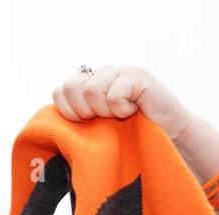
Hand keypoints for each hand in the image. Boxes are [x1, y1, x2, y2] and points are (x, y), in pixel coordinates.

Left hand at [52, 65, 194, 142]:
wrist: (168, 139)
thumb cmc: (131, 138)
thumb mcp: (98, 130)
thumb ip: (78, 121)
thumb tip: (51, 130)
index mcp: (90, 84)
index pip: (60, 90)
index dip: (68, 111)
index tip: (85, 123)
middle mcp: (103, 74)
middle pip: (71, 86)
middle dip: (83, 111)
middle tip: (103, 119)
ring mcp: (121, 72)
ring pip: (91, 90)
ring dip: (105, 111)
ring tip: (120, 115)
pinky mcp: (138, 77)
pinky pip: (114, 94)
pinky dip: (122, 109)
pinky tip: (134, 111)